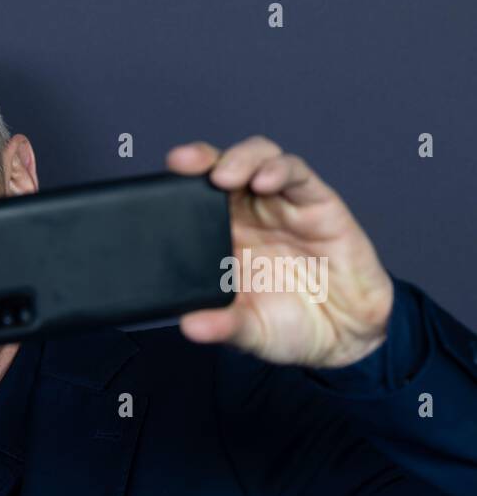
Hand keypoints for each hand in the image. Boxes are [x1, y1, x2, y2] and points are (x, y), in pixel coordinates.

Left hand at [167, 136, 394, 367]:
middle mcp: (251, 216)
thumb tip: (189, 327)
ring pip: (260, 160)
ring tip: (223, 176)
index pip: (194, 200)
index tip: (152, 188)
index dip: (176, 186)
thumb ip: (222, 326)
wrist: (343, 335)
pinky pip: (298, 176)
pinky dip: (280, 170)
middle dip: (201, 159)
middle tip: (183, 164)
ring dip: (240, 159)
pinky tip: (264, 180)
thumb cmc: (291, 325)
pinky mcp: (319, 205)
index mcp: (223, 239)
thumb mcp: (249, 331)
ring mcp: (284, 207)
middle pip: (224, 168)